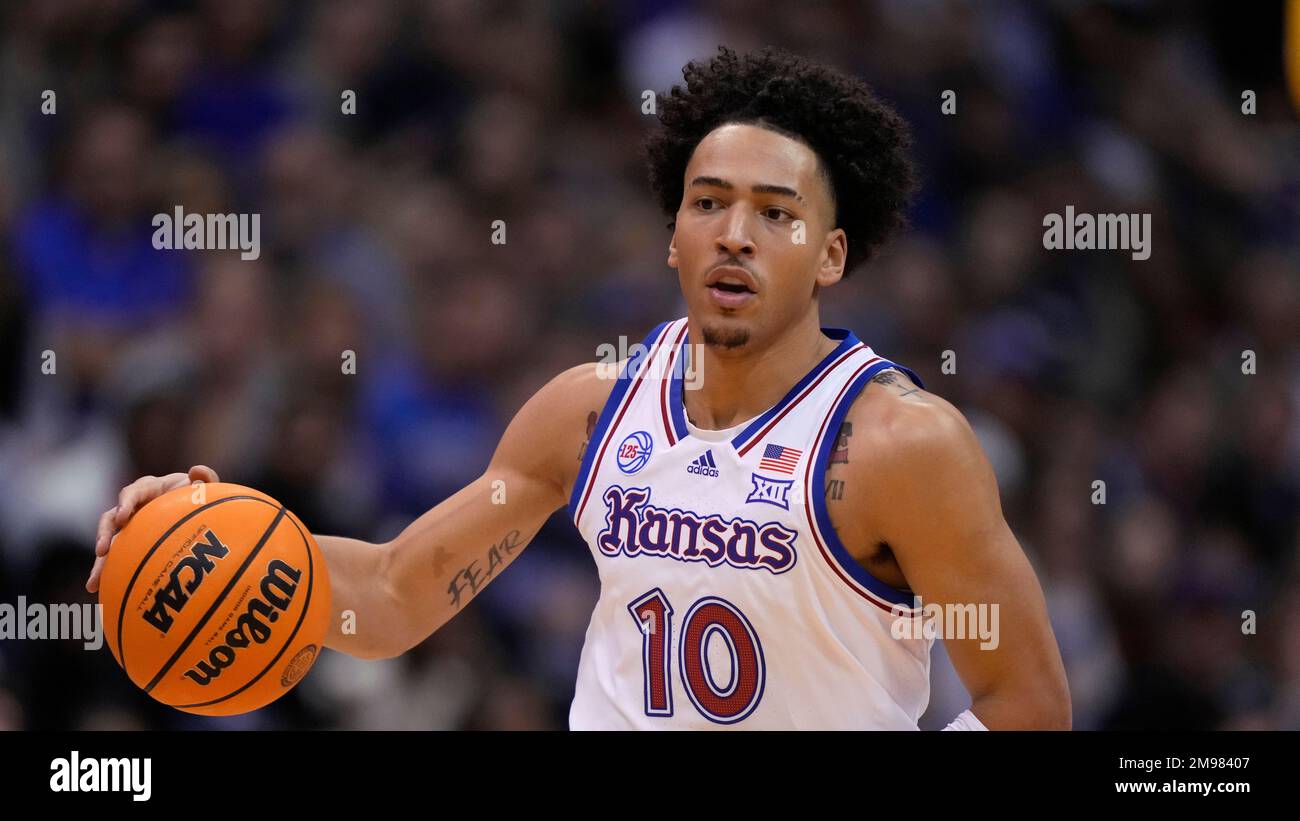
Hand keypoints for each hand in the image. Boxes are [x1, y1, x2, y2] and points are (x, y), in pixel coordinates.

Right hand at [86, 465, 220, 593]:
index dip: (125, 503)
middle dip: (104, 535)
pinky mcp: (128, 542)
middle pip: (110, 519)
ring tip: (94, 583)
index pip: (131, 493)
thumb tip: (196, 471)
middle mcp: (131, 507)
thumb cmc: (194, 493)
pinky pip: (116, 558)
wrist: (190, 505)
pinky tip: (103, 593)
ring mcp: (127, 526)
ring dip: (100, 562)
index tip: (123, 516)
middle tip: (102, 551)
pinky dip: (109, 574)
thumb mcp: (202, 486)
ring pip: (108, 543)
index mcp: (147, 489)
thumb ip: (205, 478)